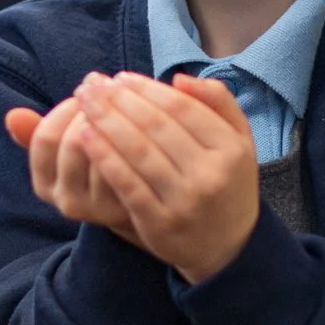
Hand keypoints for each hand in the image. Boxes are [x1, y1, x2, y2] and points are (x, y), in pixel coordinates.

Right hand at [6, 74, 140, 242]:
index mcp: (45, 184)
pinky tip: (142, 118)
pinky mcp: (127, 205)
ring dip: (114, 118)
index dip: (64, 109)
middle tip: (108, 90)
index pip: (45, 138)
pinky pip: (127, 162)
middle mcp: (66, 202)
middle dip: (91, 109)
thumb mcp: (63, 145)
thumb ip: (36, 130)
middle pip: (72, 142)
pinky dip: (134, 134)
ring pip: (100, 151)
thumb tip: (12, 115)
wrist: (142, 195)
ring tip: (125, 100)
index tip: (84, 93)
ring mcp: (97, 208)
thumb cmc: (97, 159)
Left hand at [71, 72, 259, 283]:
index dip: (147, 88)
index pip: (181, 108)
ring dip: (106, 123)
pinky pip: (127, 184)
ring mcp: (184, 201)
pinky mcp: (160, 223)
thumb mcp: (240, 140)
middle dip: (119, 101)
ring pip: (138, 152)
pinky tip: (85, 137)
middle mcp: (210, 174)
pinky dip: (104, 158)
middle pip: (156, 126)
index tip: (121, 77)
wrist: (229, 247)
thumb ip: (218, 102)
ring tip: (84, 104)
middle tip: (92, 85)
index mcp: (230, 149)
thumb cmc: (227, 182)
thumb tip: (178, 79)